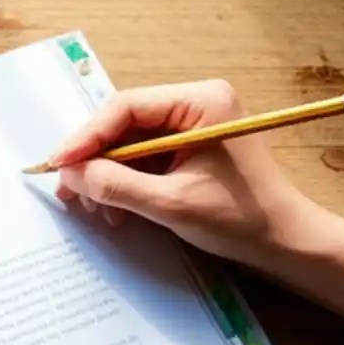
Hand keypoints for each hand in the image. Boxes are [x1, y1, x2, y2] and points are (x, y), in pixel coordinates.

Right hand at [51, 79, 312, 267]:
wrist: (285, 243)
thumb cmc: (239, 219)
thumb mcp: (170, 203)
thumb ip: (116, 185)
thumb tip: (71, 174)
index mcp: (201, 101)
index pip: (126, 107)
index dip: (86, 137)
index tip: (58, 165)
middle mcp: (196, 104)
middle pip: (124, 124)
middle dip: (93, 160)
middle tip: (67, 190)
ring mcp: (193, 126)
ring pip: (130, 144)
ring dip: (106, 176)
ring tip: (91, 208)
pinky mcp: (190, 149)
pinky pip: (144, 159)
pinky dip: (124, 184)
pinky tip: (114, 210)